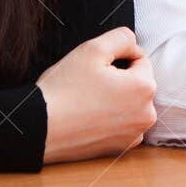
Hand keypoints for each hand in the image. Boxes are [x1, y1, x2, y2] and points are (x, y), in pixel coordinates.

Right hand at [36, 27, 157, 164]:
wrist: (38, 129)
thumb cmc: (64, 89)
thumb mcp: (93, 49)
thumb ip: (122, 37)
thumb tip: (133, 44)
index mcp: (145, 88)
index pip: (140, 59)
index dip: (116, 58)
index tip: (95, 68)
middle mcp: (146, 115)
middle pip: (137, 83)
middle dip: (118, 79)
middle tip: (89, 84)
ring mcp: (133, 135)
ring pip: (129, 104)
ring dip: (115, 99)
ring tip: (88, 101)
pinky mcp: (120, 149)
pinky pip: (121, 125)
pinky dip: (109, 119)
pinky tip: (88, 118)